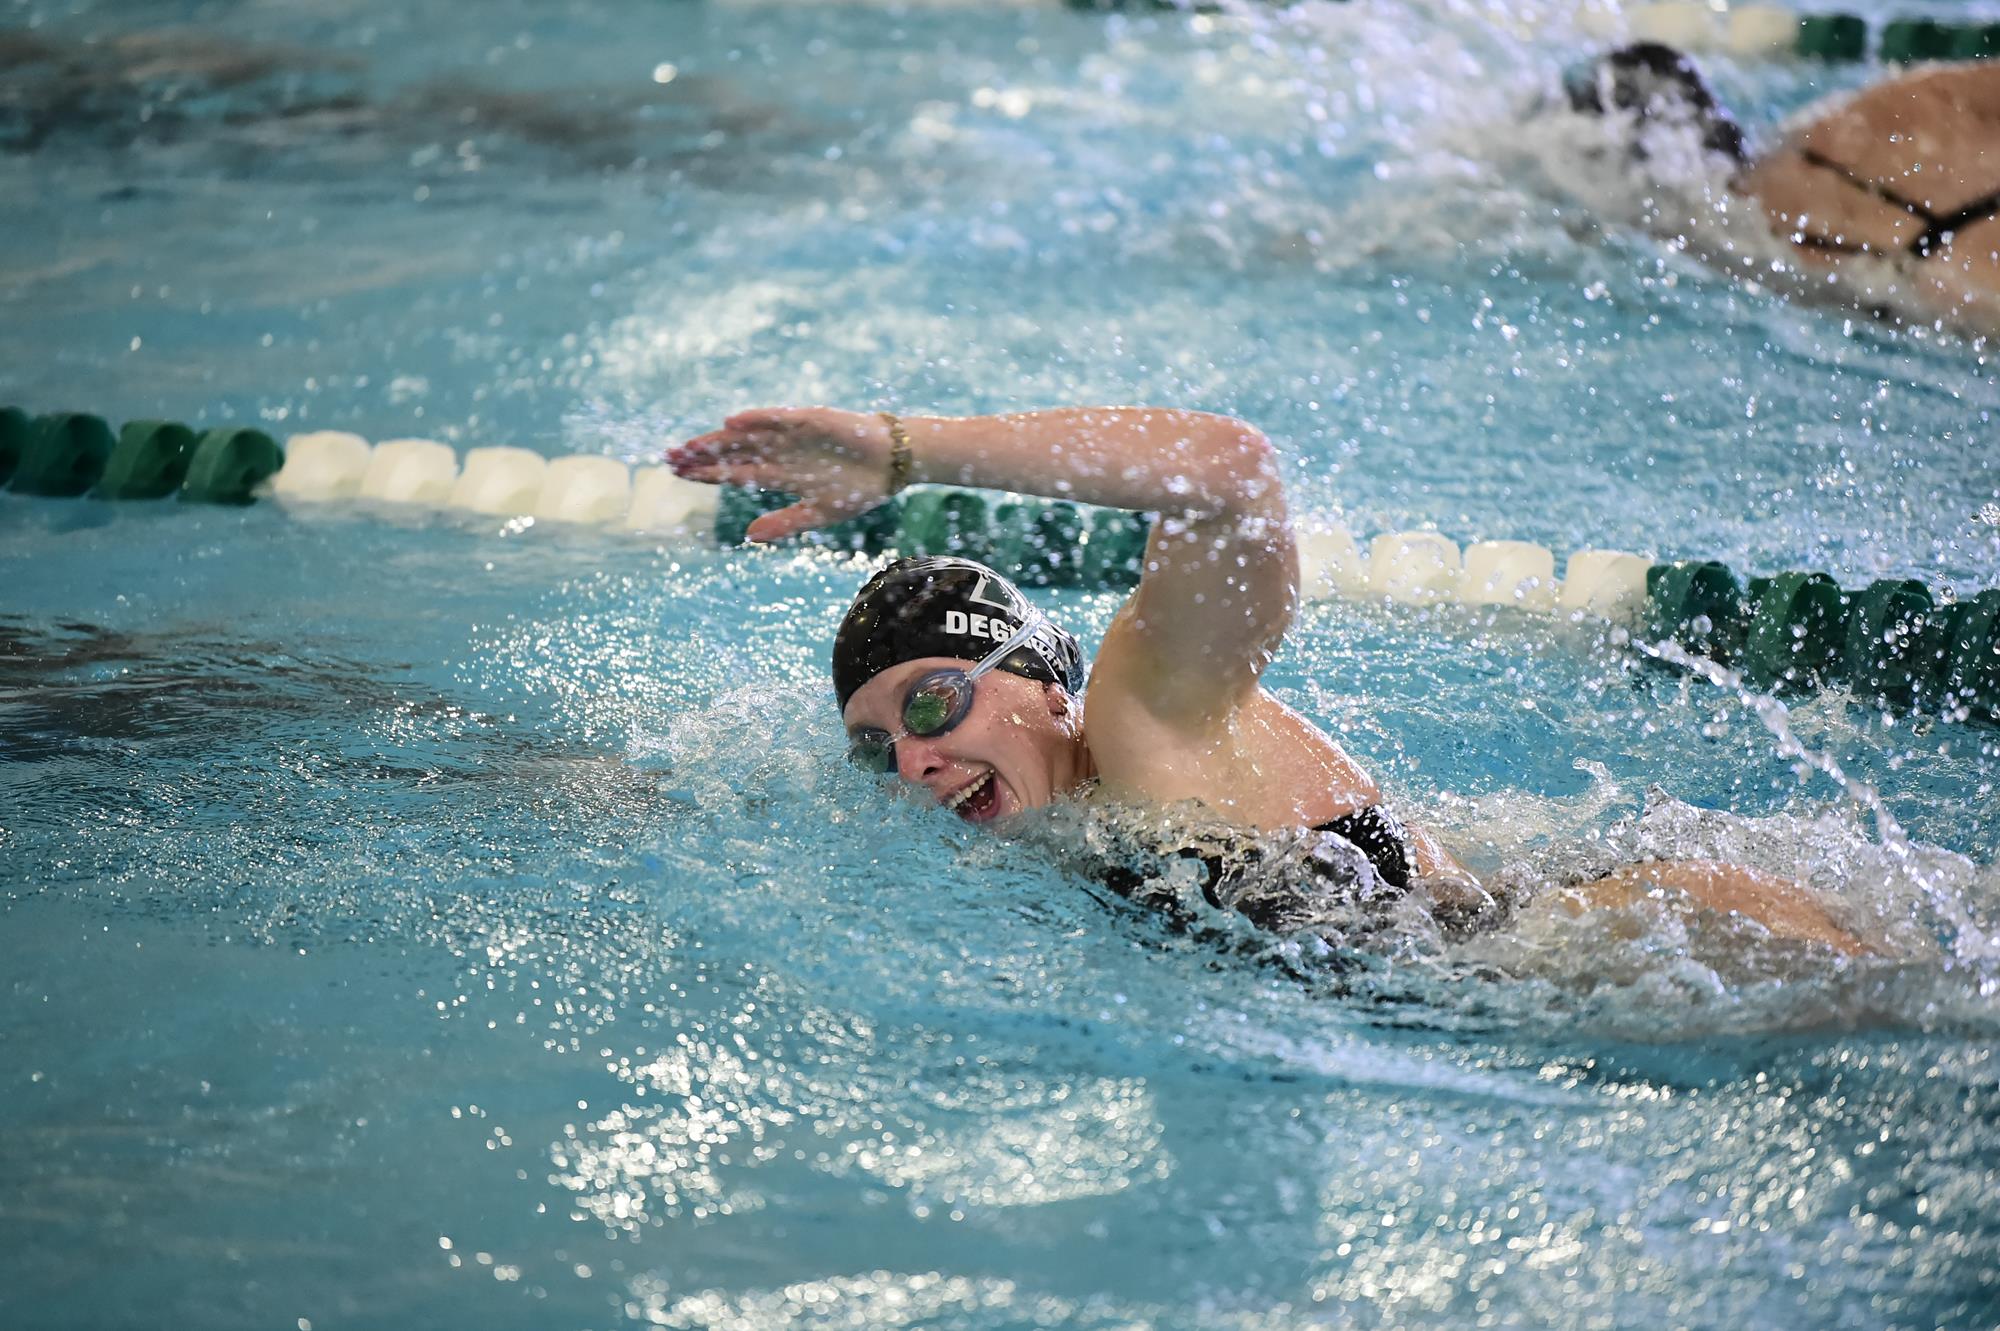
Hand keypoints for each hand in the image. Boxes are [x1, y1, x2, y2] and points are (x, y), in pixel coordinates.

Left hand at [667, 407, 893, 541]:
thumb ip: (784, 524)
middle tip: (667, 457)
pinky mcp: (811, 420)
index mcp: (779, 475)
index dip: (706, 473)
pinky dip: (756, 420)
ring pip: (746, 436)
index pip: (733, 473)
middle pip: (731, 452)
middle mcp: (779, 452)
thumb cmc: (859, 488)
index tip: (676, 474)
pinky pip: (778, 419)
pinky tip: (731, 423)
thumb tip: (748, 536)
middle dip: (701, 455)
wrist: (894, 463)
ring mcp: (792, 435)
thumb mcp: (819, 513)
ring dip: (718, 439)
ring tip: (688, 444)